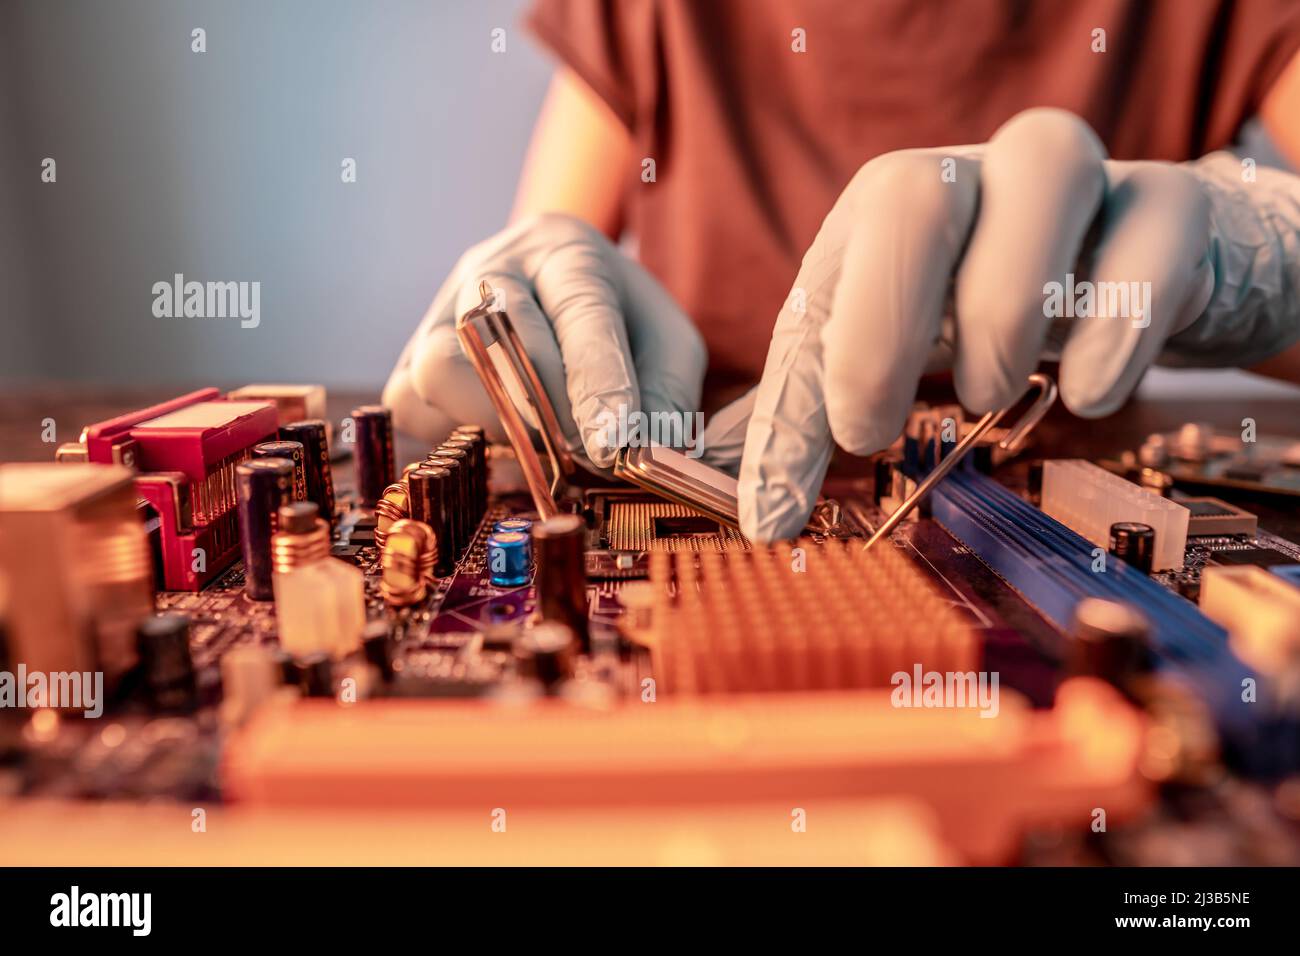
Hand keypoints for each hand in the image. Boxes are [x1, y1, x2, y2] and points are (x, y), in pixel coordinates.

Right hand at [383, 212, 706, 469]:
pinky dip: (455, 431)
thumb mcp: (668, 346)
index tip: (611, 444)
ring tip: (543, 442)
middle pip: (491, 337)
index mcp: (567, 250)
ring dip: (496, 423)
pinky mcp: (411, 353)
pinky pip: (411, 403)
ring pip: (438, 372)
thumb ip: (666, 396)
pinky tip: (500, 432)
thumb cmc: (624, 323)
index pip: (579, 312)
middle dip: (543, 411)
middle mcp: (492, 267)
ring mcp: (440, 307)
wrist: (567, 295)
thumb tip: (647, 455)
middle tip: (584, 456)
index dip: (594, 383)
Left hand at [712, 108, 1299, 540]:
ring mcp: (1074, 178)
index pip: (816, 304)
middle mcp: (968, 175)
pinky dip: (1115, 327)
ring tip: (991, 395)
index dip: (787, 414)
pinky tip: (1087, 391)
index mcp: (880, 215)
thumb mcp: (896, 350)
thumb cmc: (986, 307)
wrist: (1134, 259)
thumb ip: (819, 411)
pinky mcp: (1168, 206)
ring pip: (1039, 179)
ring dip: (1002, 316)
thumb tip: (756, 504)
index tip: (775, 514)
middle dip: (879, 332)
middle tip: (873, 433)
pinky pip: (1148, 239)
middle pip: (911, 199)